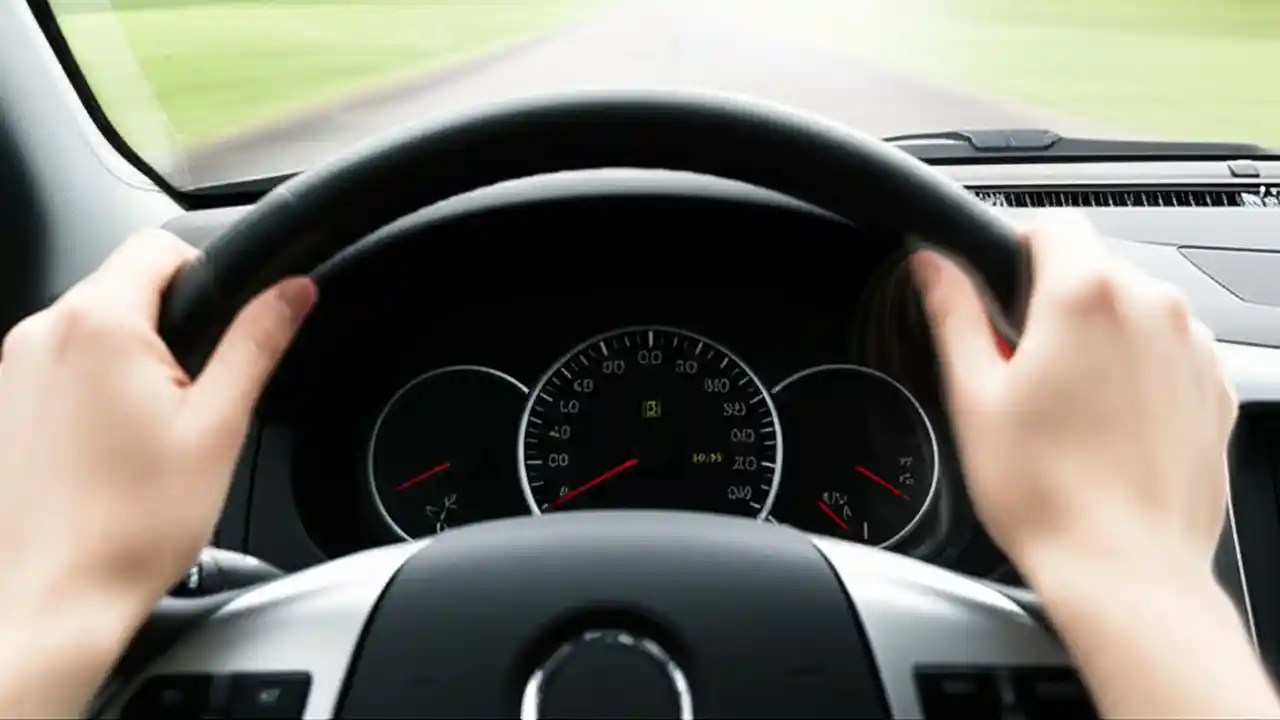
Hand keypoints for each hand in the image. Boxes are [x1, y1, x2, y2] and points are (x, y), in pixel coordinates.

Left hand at [0, 230, 315, 715]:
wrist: (54, 599)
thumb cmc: (132, 525)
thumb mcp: (219, 424)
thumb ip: (258, 342)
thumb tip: (294, 291)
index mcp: (99, 325)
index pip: (159, 246)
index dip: (206, 274)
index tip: (224, 326)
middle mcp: (42, 334)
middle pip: (123, 284)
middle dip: (169, 324)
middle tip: (192, 398)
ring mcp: (11, 369)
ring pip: (91, 327)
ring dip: (130, 358)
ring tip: (151, 433)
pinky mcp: (2, 402)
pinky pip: (59, 365)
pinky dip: (93, 388)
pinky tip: (112, 450)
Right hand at [911, 213, 1234, 581]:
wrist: (1122, 568)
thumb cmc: (1046, 492)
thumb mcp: (973, 394)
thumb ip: (952, 312)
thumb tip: (932, 263)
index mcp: (1086, 296)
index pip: (1051, 224)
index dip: (1015, 250)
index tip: (1000, 290)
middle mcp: (1152, 307)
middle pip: (1094, 268)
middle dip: (1055, 303)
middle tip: (1022, 367)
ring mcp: (1193, 348)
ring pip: (1133, 311)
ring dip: (1099, 337)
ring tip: (1067, 407)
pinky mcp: (1215, 388)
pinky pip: (1167, 352)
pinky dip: (1137, 372)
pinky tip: (1106, 425)